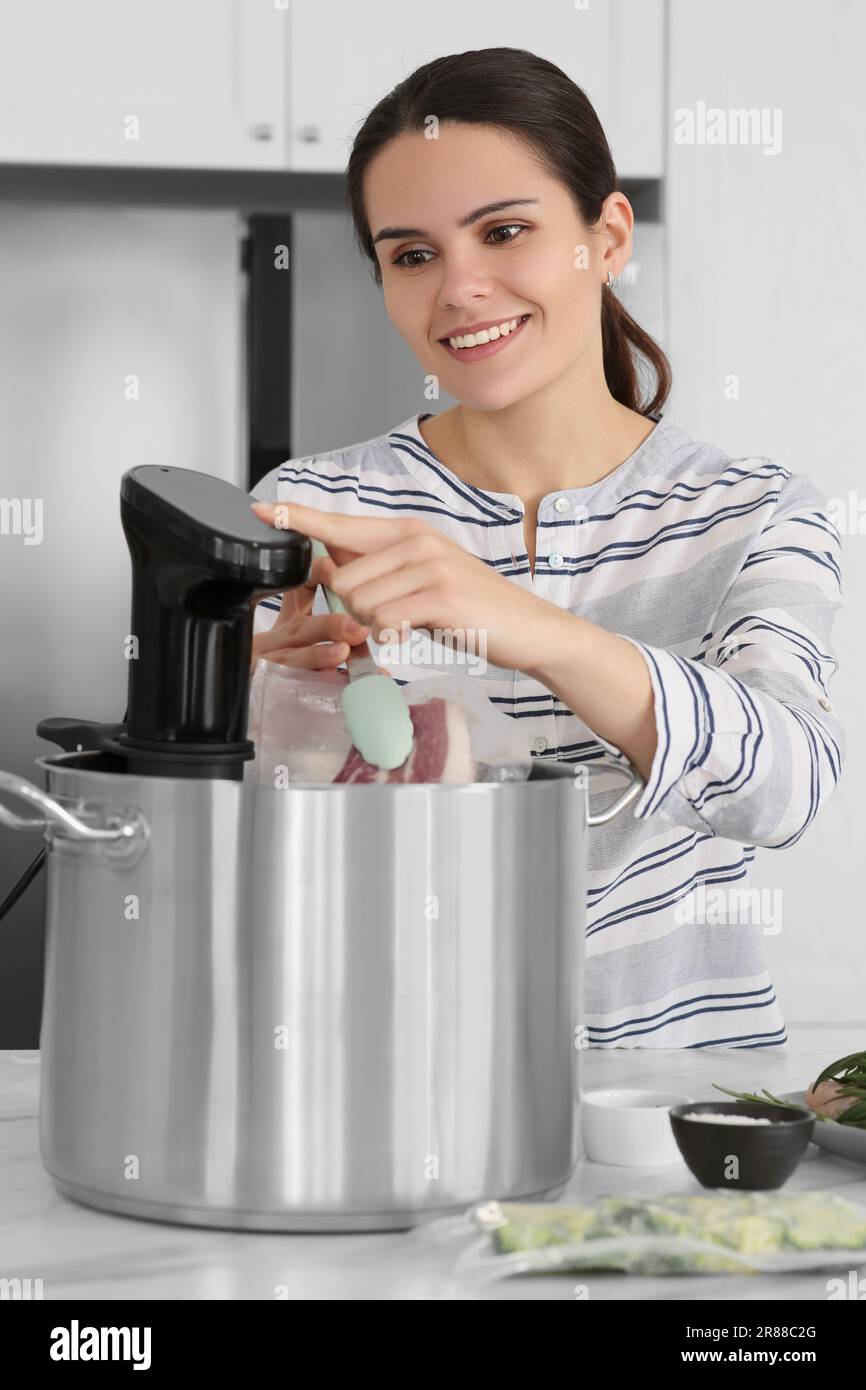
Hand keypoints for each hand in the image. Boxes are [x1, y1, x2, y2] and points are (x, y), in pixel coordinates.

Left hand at [250, 500, 561, 673]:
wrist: (529, 629)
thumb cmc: (474, 609)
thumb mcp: (424, 580)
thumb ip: (380, 571)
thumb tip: (330, 566)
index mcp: (409, 532)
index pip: (342, 524)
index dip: (299, 518)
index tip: (263, 510)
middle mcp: (416, 540)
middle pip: (343, 578)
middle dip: (355, 610)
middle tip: (392, 620)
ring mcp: (429, 565)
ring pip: (361, 601)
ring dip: (375, 626)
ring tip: (411, 626)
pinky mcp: (440, 595)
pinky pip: (386, 619)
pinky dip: (393, 636)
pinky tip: (416, 633)